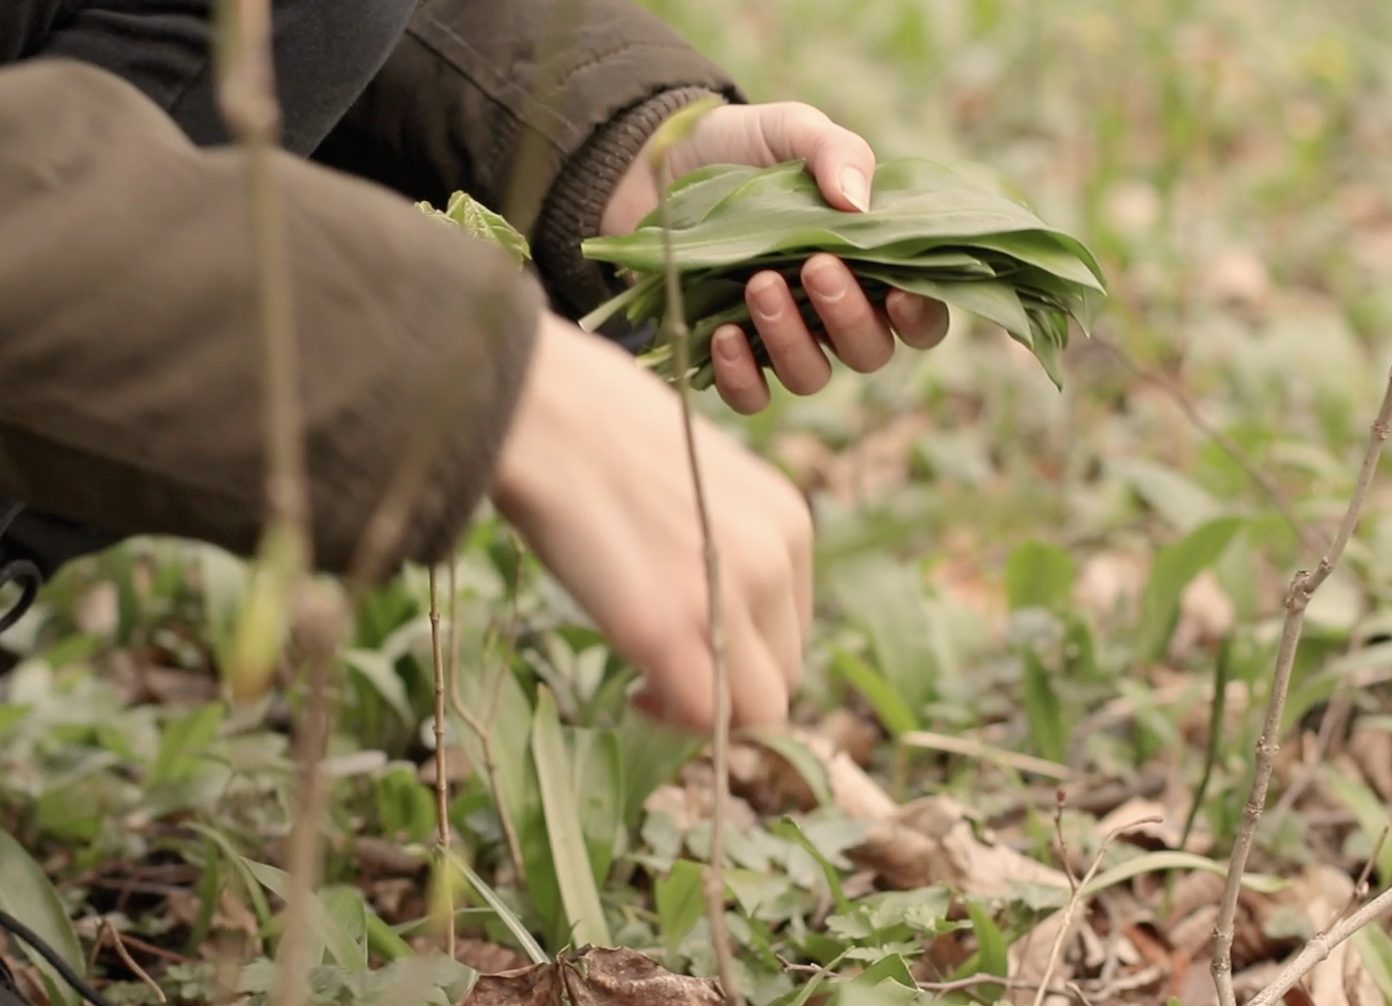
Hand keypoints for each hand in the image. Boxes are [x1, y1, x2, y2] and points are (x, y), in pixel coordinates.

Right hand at [490, 312, 811, 731]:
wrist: (538, 406)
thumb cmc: (594, 427)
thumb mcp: (692, 479)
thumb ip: (720, 536)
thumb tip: (705, 591)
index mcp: (788, 518)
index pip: (792, 623)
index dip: (745, 649)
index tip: (691, 642)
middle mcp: (778, 556)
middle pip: (784, 669)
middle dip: (731, 685)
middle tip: (664, 672)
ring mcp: (731, 593)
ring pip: (761, 705)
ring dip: (707, 706)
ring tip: (647, 680)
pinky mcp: (671, 627)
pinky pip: (709, 717)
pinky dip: (676, 720)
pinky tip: (636, 691)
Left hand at [602, 101, 949, 413]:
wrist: (657, 162)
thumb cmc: (743, 148)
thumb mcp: (792, 130)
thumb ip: (836, 152)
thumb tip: (858, 202)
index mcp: (869, 264)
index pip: (920, 314)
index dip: (920, 317)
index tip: (899, 293)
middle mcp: (833, 313)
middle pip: (870, 351)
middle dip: (849, 317)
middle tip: (816, 267)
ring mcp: (783, 339)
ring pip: (811, 375)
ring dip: (791, 339)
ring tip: (760, 284)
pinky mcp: (730, 357)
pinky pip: (750, 394)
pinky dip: (741, 375)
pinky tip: (724, 334)